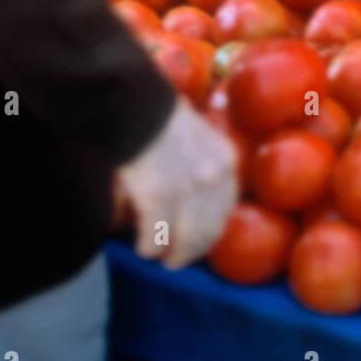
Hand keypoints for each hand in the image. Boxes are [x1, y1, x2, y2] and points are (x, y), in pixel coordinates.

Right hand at [115, 98, 237, 269]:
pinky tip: (142, 246)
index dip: (210, 231)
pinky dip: (148, 247)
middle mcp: (213, 178)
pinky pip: (155, 238)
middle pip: (208, 232)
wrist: (134, 102)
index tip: (198, 239)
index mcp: (227, 161)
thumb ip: (207, 163)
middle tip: (177, 259)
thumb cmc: (160, 115)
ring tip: (159, 256)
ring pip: (184, 242)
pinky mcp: (158, 198)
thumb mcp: (200, 135)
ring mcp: (187, 190)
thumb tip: (200, 194)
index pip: (226, 211)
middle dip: (191, 250)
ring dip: (171, 255)